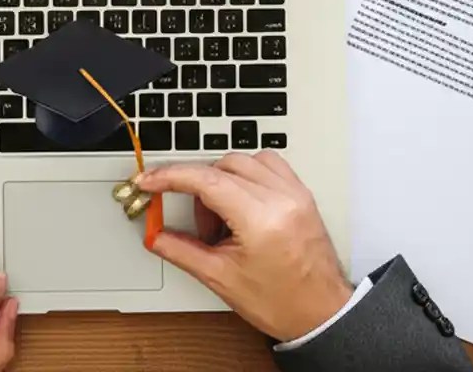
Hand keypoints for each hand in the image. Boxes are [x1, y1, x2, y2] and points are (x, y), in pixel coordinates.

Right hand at [137, 151, 352, 341]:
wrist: (321, 313)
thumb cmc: (282, 302)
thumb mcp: (221, 279)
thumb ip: (182, 251)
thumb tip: (155, 234)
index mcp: (261, 220)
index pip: (206, 180)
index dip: (171, 176)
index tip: (150, 181)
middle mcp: (282, 199)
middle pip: (222, 166)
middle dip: (197, 188)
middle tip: (198, 225)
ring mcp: (295, 193)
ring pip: (244, 160)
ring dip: (221, 179)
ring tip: (221, 218)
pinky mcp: (301, 194)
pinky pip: (268, 164)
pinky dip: (246, 175)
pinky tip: (240, 202)